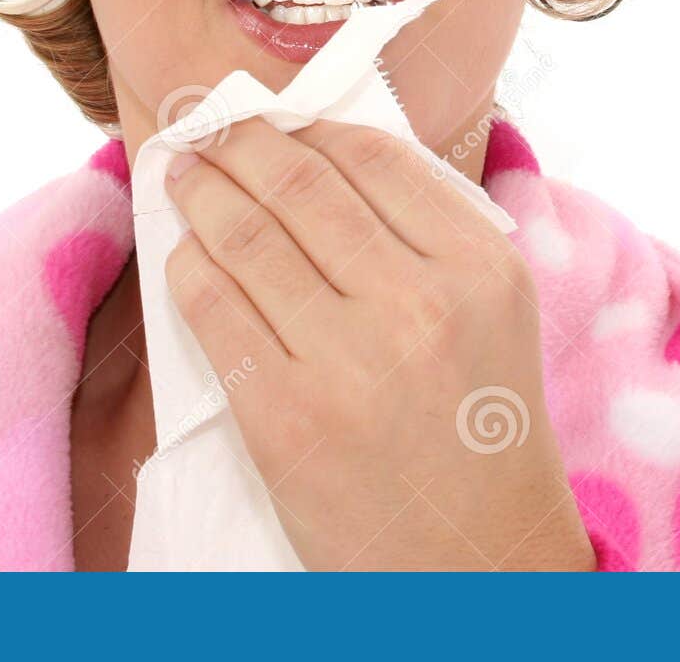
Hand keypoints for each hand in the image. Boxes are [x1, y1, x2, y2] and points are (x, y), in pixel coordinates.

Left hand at [162, 116, 594, 570]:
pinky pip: (216, 311)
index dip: (307, 126)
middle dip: (240, 143)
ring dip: (203, 194)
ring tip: (183, 173)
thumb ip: (430, 233)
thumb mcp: (495, 313)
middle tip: (207, 123)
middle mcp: (418, 303)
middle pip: (301, 186)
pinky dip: (189, 268)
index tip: (272, 114)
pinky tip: (185, 253)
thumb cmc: (481, 429)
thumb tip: (328, 155)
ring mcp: (347, 362)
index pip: (372, 158)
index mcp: (479, 267)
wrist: (477, 564)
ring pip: (249, 239)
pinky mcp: (284, 418)